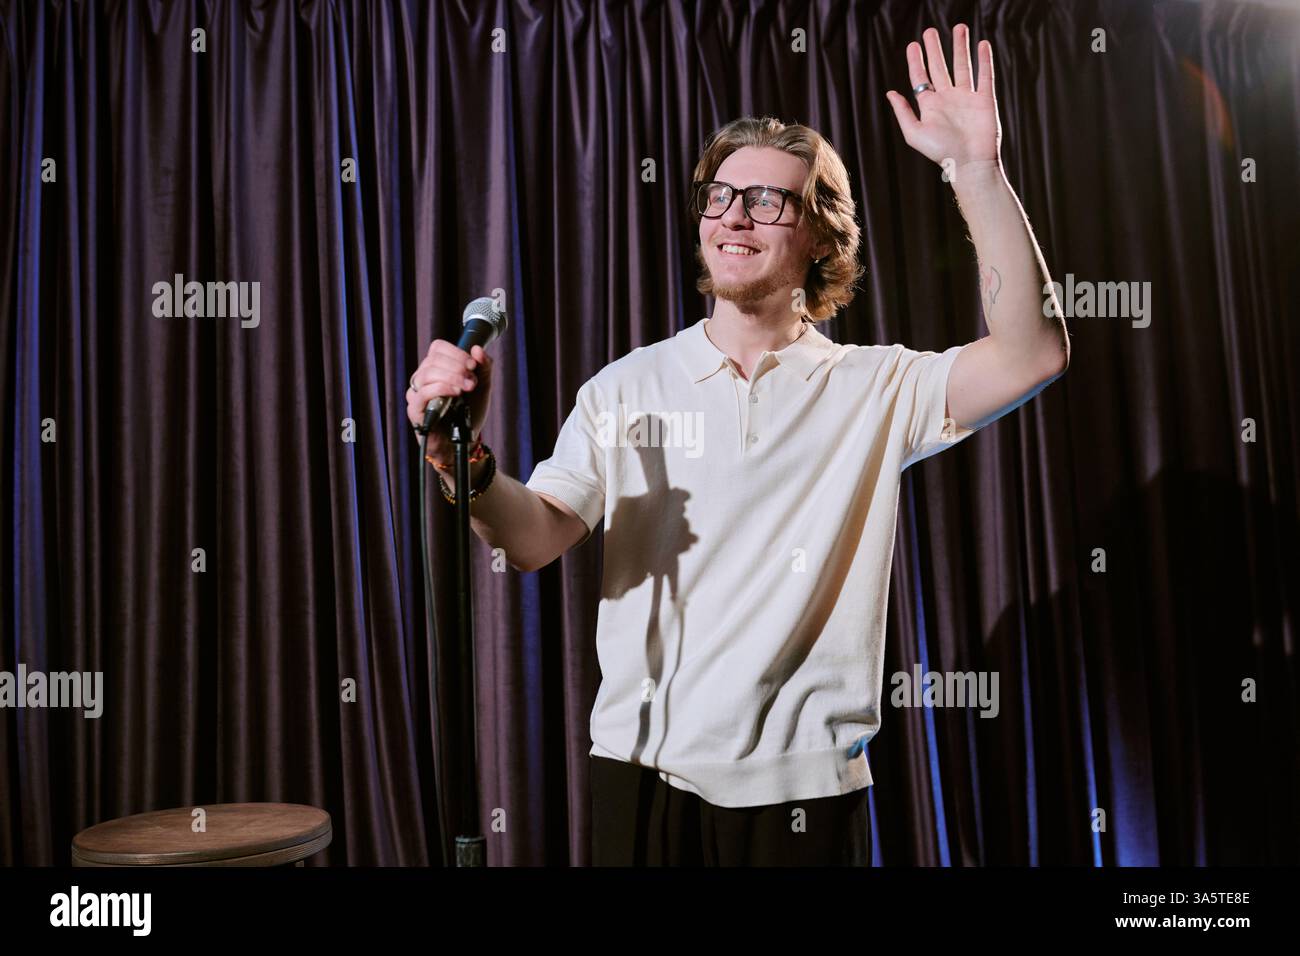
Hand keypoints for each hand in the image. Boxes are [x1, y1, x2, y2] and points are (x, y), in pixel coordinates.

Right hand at [405, 340, 493, 467]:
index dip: (456, 352)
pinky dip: (441, 389)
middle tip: (472, 381)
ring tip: (467, 388)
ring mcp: (417, 393)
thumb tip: (476, 349)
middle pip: (433, 359)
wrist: (464, 441)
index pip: (437, 348)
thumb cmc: (469, 412)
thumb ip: (484, 366)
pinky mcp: (415, 410)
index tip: (473, 364)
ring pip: (427, 373)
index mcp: (436, 368)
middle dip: (457, 367)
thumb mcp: (482, 386)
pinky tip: (456, 393)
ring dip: (452, 377)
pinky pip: (422, 393)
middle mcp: (423, 378)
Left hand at [885, 24, 1000, 176]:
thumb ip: (903, 112)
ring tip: (958, 28)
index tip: (912, 45)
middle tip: (930, 31)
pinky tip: (982, 45)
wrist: (970, 163)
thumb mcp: (915, 133)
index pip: (921, 77)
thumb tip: (891, 92)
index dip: (915, 61)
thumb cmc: (941, 153)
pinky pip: (984, 75)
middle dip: (935, 49)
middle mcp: (947, 99)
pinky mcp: (984, 100)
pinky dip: (984, 60)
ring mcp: (966, 98)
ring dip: (960, 47)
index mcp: (930, 106)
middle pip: (940, 67)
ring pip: (962, 66)